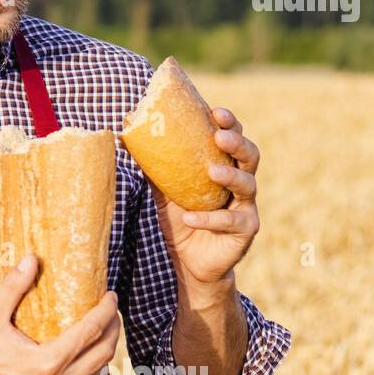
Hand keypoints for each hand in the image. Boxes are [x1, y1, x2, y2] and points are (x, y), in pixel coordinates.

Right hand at [0, 252, 120, 374]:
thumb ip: (12, 287)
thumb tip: (31, 258)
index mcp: (46, 363)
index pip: (90, 332)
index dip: (105, 311)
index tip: (110, 296)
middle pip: (103, 353)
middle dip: (113, 329)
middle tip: (112, 311)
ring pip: (99, 373)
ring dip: (105, 349)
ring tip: (104, 329)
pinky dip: (92, 368)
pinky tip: (88, 354)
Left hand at [150, 107, 260, 287]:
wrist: (190, 263)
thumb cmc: (180, 221)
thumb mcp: (163, 193)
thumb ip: (153, 168)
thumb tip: (123, 139)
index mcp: (224, 166)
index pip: (232, 137)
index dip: (228, 122)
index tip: (214, 111)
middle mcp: (240, 183)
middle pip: (250, 155)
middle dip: (237, 142)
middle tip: (219, 136)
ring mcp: (246, 206)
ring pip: (248, 184)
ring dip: (231, 176)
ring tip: (212, 171)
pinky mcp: (245, 230)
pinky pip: (231, 221)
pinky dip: (209, 218)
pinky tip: (190, 217)